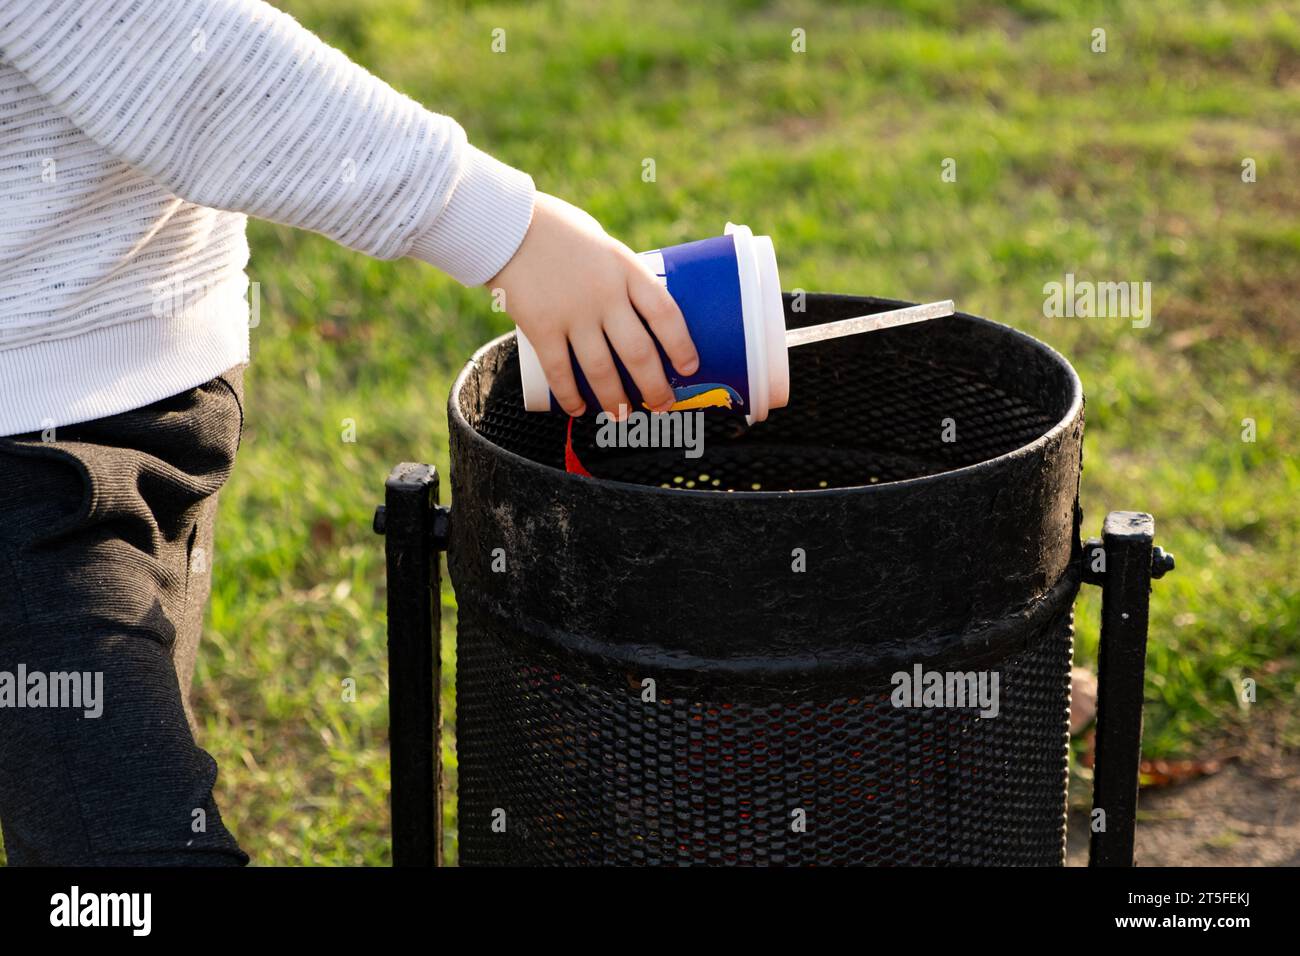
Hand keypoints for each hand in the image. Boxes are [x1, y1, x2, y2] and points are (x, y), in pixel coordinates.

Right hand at [488, 193, 698, 417]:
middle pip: (639, 351)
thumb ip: (617, 276)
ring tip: (623, 416)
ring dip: (615, 400)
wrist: (505, 224)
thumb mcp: (602, 244)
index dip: (681, 345)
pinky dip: (571, 396)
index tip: (689, 368)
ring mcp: (573, 312)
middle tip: (661, 406)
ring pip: (602, 369)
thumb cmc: (557, 230)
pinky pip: (560, 371)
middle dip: (654, 386)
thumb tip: (633, 311)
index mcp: (625, 268)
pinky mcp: (541, 326)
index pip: (665, 313)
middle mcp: (604, 294)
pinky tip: (579, 410)